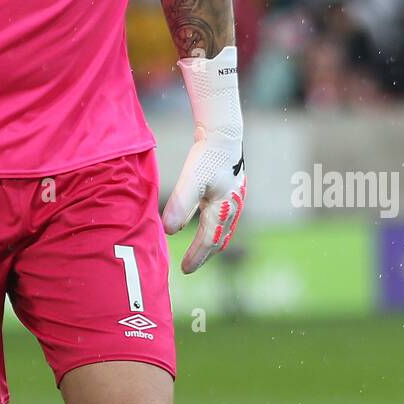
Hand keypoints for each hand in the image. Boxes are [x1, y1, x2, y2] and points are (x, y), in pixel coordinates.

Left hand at [162, 46, 245, 272]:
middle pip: (219, 239)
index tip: (184, 270)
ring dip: (211, 242)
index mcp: (223, 210)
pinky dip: (215, 228)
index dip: (196, 256)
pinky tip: (206, 223)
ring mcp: (235, 199)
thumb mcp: (191, 180)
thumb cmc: (207, 157)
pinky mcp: (231, 189)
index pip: (209, 241)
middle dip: (205, 254)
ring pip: (224, 228)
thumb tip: (168, 231)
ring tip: (199, 250)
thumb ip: (181, 205)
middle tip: (190, 266)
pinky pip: (224, 217)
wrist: (223, 134)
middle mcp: (232, 208)